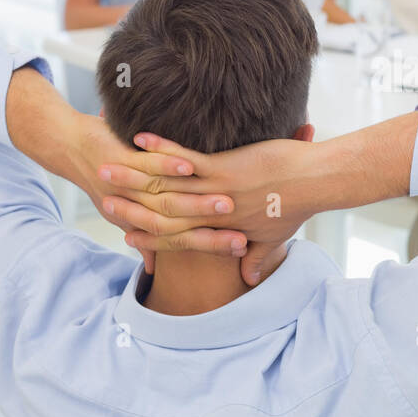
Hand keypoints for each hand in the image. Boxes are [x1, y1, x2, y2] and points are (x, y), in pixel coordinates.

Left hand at [66, 114, 246, 273]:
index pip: (184, 240)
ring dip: (196, 201)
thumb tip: (152, 271)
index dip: (212, 246)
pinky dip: (170, 163)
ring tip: (225, 203)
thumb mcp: (123, 214)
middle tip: (242, 240)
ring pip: (168, 197)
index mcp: (144, 222)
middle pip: (182, 226)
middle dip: (213, 233)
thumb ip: (145, 242)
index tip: (239, 250)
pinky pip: (150, 164)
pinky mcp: (124, 158)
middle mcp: (138, 209)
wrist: (74, 151)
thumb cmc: (107, 182)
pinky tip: (189, 165)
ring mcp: (131, 184)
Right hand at [97, 131, 323, 286]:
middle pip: (160, 211)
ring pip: (164, 186)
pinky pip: (183, 159)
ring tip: (106, 166)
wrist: (316, 183)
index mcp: (220, 229)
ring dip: (132, 174)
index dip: (148, 237)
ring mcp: (214, 191)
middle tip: (102, 197)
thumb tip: (249, 278)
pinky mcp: (223, 169)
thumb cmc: (299, 206)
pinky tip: (137, 138)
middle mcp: (210, 214)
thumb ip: (258, 258)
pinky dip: (159, 149)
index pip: (175, 236)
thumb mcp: (276, 239)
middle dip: (127, 205)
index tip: (126, 235)